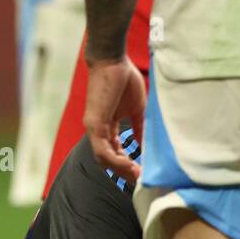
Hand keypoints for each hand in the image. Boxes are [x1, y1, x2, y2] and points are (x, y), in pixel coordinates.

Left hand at [84, 56, 145, 181]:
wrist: (112, 59)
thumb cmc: (123, 78)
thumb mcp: (137, 109)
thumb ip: (140, 128)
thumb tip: (146, 146)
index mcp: (106, 126)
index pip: (114, 151)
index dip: (127, 164)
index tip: (142, 171)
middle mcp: (97, 129)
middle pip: (107, 159)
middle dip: (124, 172)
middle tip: (141, 179)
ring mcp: (93, 127)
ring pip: (104, 159)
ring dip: (121, 170)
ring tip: (138, 175)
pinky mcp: (94, 123)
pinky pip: (103, 150)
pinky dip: (117, 161)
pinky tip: (131, 165)